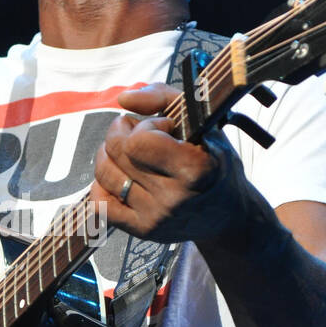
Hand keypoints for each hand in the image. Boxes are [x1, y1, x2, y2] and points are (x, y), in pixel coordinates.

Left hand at [90, 82, 252, 244]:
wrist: (226, 214)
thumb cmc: (212, 160)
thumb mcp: (200, 120)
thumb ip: (163, 96)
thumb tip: (123, 98)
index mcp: (195, 169)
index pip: (139, 141)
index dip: (146, 126)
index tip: (162, 127)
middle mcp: (174, 197)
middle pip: (117, 152)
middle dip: (122, 132)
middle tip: (138, 132)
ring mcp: (155, 217)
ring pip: (104, 173)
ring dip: (108, 154)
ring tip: (128, 152)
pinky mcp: (141, 231)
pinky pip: (99, 203)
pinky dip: (102, 184)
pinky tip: (120, 176)